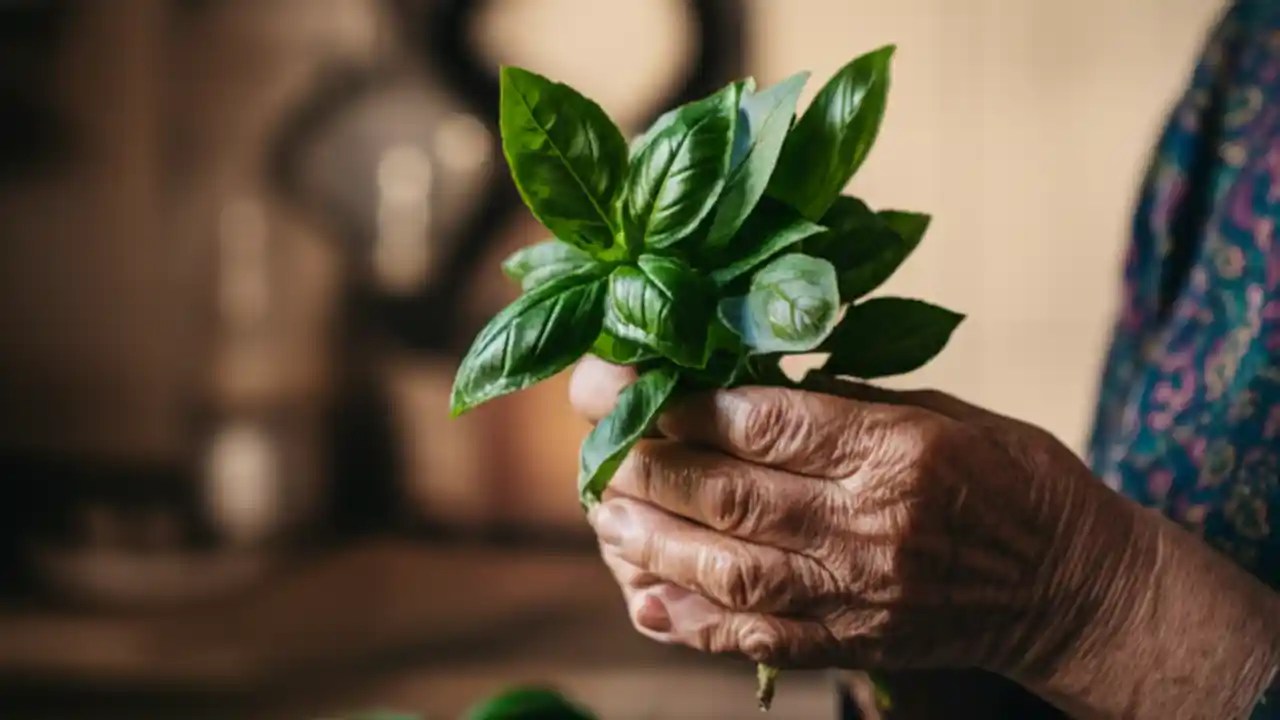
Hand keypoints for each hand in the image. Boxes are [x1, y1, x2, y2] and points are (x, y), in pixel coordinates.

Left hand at [570, 357, 1279, 717]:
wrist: (1075, 586)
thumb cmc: (1012, 477)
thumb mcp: (942, 409)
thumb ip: (844, 402)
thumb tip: (740, 382)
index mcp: (897, 448)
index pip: (762, 423)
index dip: (674, 401)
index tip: (616, 380)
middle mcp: (872, 525)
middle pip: (731, 496)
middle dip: (644, 465)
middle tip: (591, 444)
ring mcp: (862, 594)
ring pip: (732, 573)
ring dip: (653, 543)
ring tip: (603, 513)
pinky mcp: (858, 644)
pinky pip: (763, 643)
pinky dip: (696, 627)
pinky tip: (644, 602)